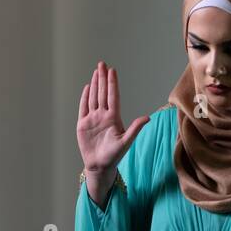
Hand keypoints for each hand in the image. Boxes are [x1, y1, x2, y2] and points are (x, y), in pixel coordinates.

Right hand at [77, 61, 148, 175]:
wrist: (100, 166)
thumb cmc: (114, 156)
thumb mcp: (126, 142)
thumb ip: (135, 128)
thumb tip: (147, 118)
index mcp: (113, 118)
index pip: (113, 96)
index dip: (112, 83)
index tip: (113, 70)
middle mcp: (103, 116)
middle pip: (102, 93)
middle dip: (102, 78)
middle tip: (102, 64)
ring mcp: (93, 119)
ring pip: (94, 97)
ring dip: (94, 84)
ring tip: (96, 72)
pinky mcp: (83, 124)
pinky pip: (83, 107)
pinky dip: (85, 97)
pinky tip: (87, 87)